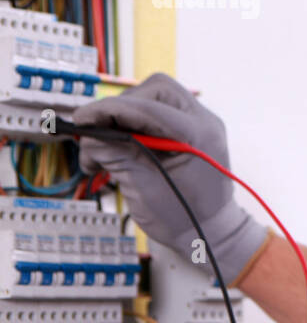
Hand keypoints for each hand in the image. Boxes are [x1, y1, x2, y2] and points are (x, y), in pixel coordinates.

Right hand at [72, 72, 268, 283]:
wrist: (210, 232)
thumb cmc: (184, 217)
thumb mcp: (143, 188)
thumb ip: (116, 156)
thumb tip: (88, 134)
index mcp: (199, 135)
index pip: (148, 106)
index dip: (109, 110)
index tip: (81, 120)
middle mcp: (204, 121)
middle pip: (154, 90)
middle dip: (119, 109)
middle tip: (94, 136)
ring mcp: (198, 123)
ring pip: (153, 98)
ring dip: (122, 119)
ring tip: (101, 151)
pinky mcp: (188, 130)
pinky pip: (156, 113)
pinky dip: (132, 126)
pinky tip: (115, 150)